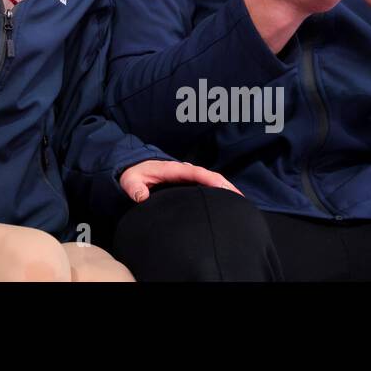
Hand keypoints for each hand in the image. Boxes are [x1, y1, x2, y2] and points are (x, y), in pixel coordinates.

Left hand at [119, 160, 242, 202]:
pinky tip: (228, 201)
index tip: (223, 187)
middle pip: (208, 176)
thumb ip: (135, 188)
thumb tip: (142, 197)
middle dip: (225, 185)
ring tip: (240, 201)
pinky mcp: (188, 182)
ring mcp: (187, 175)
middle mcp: (183, 170)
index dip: (210, 179)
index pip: (195, 173)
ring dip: (225, 188)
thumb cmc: (133, 175)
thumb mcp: (130, 180)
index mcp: (172, 169)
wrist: (132, 169)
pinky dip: (219, 190)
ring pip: (210, 180)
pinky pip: (206, 184)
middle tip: (240, 198)